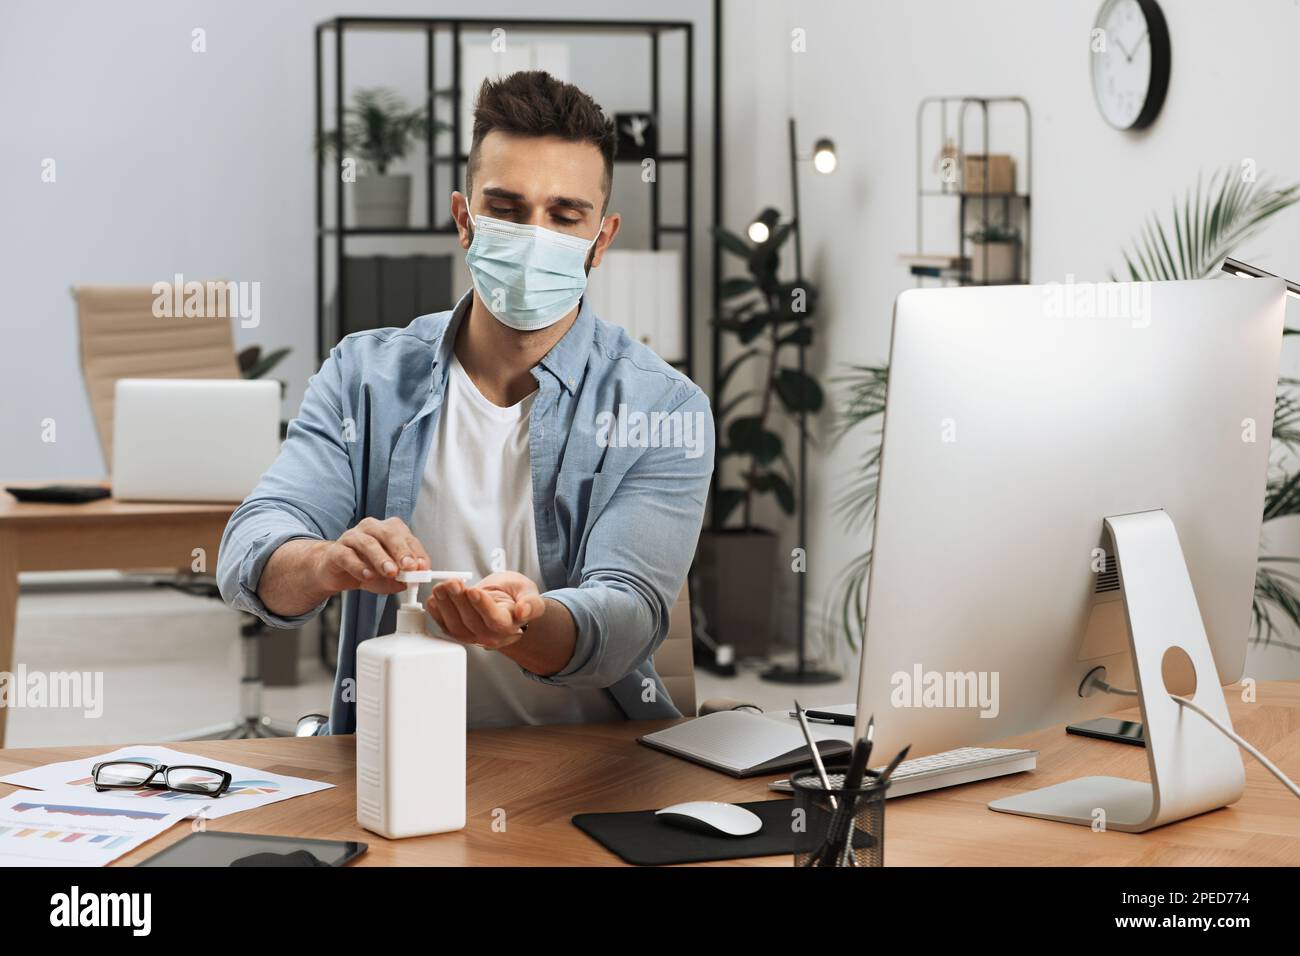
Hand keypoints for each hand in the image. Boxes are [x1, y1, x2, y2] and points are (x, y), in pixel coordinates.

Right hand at [314, 517, 430, 595]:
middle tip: (409, 567)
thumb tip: (410, 582)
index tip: (423, 567)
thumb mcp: (387, 577)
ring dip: (381, 558)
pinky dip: (359, 566)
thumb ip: (400, 579)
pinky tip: (367, 575)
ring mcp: (352, 537)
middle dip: (401, 551)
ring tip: (391, 572)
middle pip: (389, 534)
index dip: (417, 552)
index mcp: (388, 530)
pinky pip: (347, 556)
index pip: (407, 537)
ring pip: (368, 543)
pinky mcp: (336, 550)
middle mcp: (371, 528)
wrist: (335, 571)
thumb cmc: (366, 568)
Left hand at [426, 571, 546, 649]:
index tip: (473, 591)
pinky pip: (444, 625)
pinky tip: (435, 598)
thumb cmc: (516, 597)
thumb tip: (524, 612)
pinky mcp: (458, 631)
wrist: (505, 604)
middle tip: (452, 583)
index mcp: (509, 625)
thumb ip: (531, 603)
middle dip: (459, 601)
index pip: (495, 620)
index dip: (483, 607)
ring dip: (445, 605)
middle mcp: (490, 635)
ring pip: (456, 626)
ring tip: (441, 587)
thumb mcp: (529, 593)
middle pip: (472, 622)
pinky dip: (436, 612)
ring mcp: (472, 636)